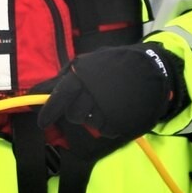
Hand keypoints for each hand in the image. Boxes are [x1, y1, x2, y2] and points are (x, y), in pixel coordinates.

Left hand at [37, 43, 188, 151]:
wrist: (153, 68)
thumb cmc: (115, 65)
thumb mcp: (89, 63)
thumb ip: (64, 77)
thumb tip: (38, 92)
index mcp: (82, 76)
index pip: (59, 97)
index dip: (49, 112)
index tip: (42, 123)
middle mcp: (92, 93)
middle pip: (73, 115)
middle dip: (76, 112)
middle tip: (87, 103)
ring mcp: (107, 108)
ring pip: (89, 123)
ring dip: (93, 117)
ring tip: (105, 103)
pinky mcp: (120, 121)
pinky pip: (105, 129)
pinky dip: (107, 123)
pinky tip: (115, 110)